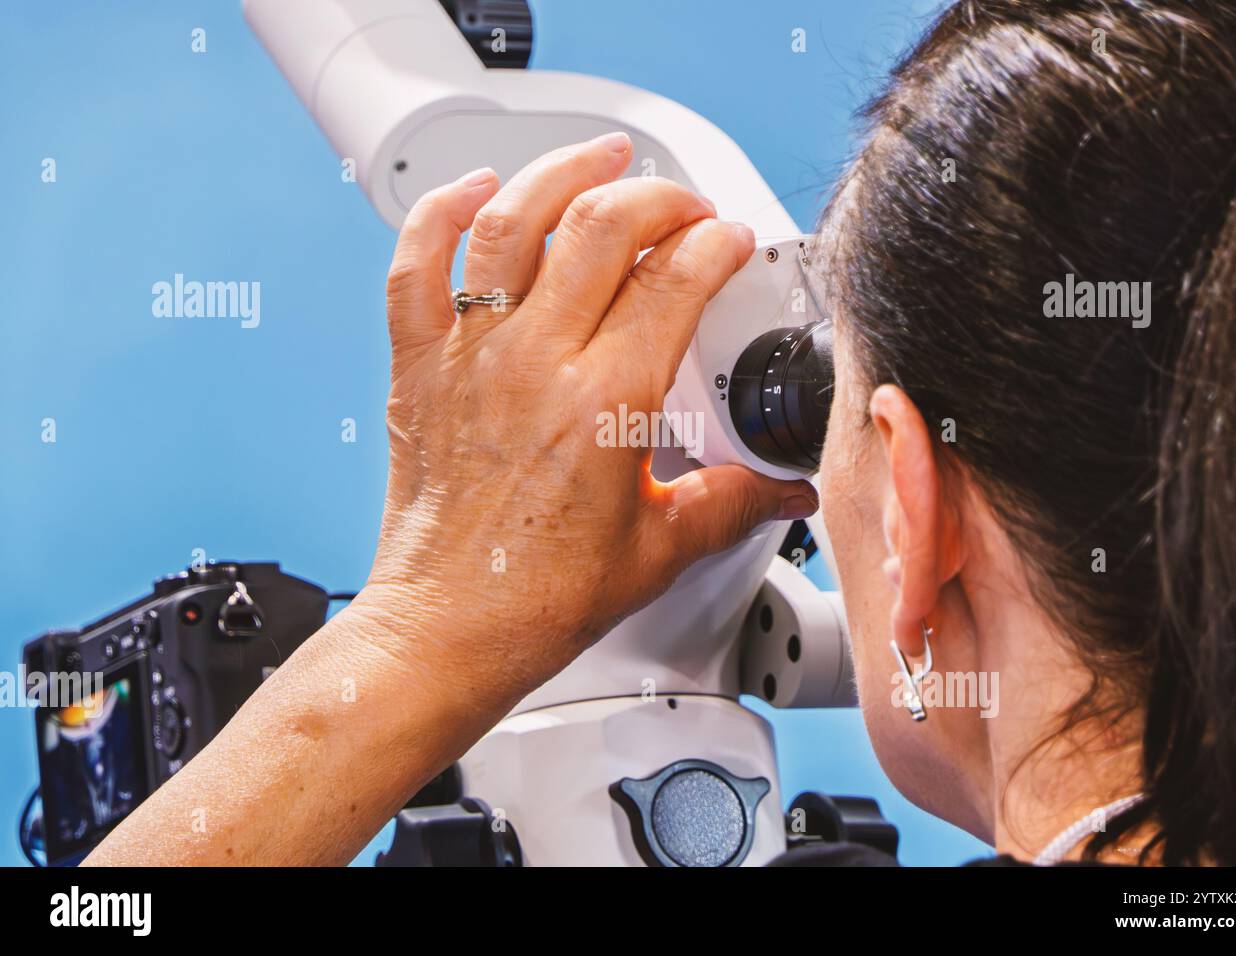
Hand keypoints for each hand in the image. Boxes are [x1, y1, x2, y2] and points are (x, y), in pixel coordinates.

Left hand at [356, 132, 818, 708]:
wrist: (450, 627)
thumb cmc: (540, 598)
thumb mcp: (660, 550)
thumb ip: (734, 503)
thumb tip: (784, 489)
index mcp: (604, 404)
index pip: (675, 281)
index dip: (714, 244)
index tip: (728, 241)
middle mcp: (533, 365)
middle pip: (602, 228)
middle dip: (657, 194)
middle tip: (681, 203)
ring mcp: (469, 358)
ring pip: (510, 223)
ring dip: (562, 173)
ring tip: (601, 155)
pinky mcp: (420, 367)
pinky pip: (417, 266)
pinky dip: (441, 212)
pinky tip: (478, 189)